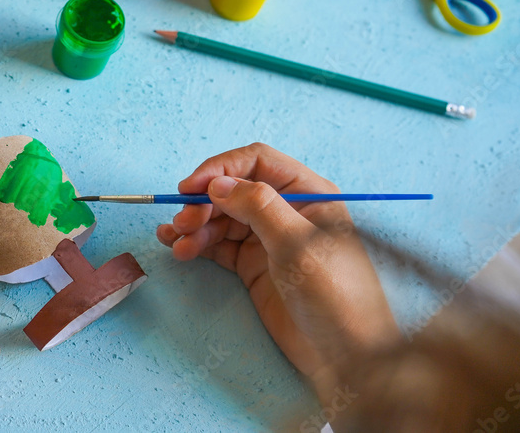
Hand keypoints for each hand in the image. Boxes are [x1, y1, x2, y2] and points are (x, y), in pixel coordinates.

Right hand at [156, 143, 399, 401]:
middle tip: (182, 224)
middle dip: (203, 202)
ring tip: (174, 241)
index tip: (190, 186)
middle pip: (233, 189)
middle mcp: (287, 209)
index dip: (220, 168)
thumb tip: (216, 185)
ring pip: (221, 216)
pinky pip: (218, 244)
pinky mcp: (254, 264)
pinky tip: (180, 248)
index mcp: (308, 193)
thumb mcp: (297, 245)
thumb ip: (257, 206)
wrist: (345, 357)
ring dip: (194, 224)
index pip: (257, 162)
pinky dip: (197, 243)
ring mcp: (269, 238)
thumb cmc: (336, 296)